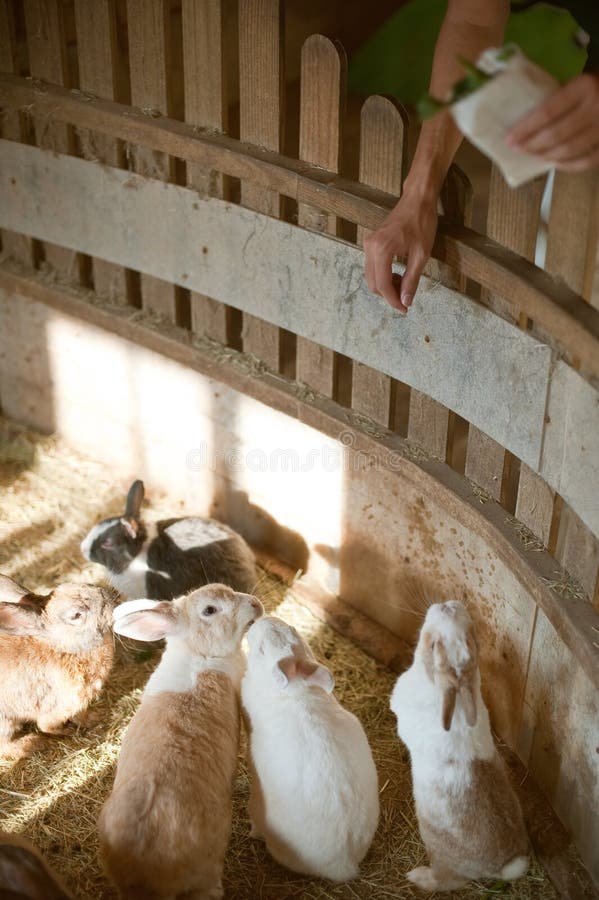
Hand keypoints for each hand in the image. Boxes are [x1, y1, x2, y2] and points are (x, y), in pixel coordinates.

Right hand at [363, 189, 438, 311]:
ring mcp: (368, 245)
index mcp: (381, 250)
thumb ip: (411, 280)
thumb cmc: (422, 222)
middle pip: (373, 284)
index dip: (393, 300)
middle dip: (388, 295)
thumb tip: (405, 301)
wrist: (417, 199)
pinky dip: (384, 275)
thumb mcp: (421, 254)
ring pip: (371, 277)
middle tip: (406, 298)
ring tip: (404, 284)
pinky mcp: (371, 243)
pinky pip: (373, 267)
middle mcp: (370, 248)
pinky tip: (398, 274)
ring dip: (386, 285)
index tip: (404, 309)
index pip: (382, 285)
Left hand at [506, 73, 598, 171]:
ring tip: (534, 155)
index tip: (509, 139)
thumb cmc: (596, 87)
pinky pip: (587, 161)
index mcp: (583, 86)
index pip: (547, 112)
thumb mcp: (579, 83)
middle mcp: (595, 106)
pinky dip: (568, 166)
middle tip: (518, 149)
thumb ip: (558, 97)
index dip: (525, 129)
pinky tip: (555, 164)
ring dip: (547, 156)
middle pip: (556, 134)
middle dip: (532, 145)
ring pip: (569, 150)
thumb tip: (525, 121)